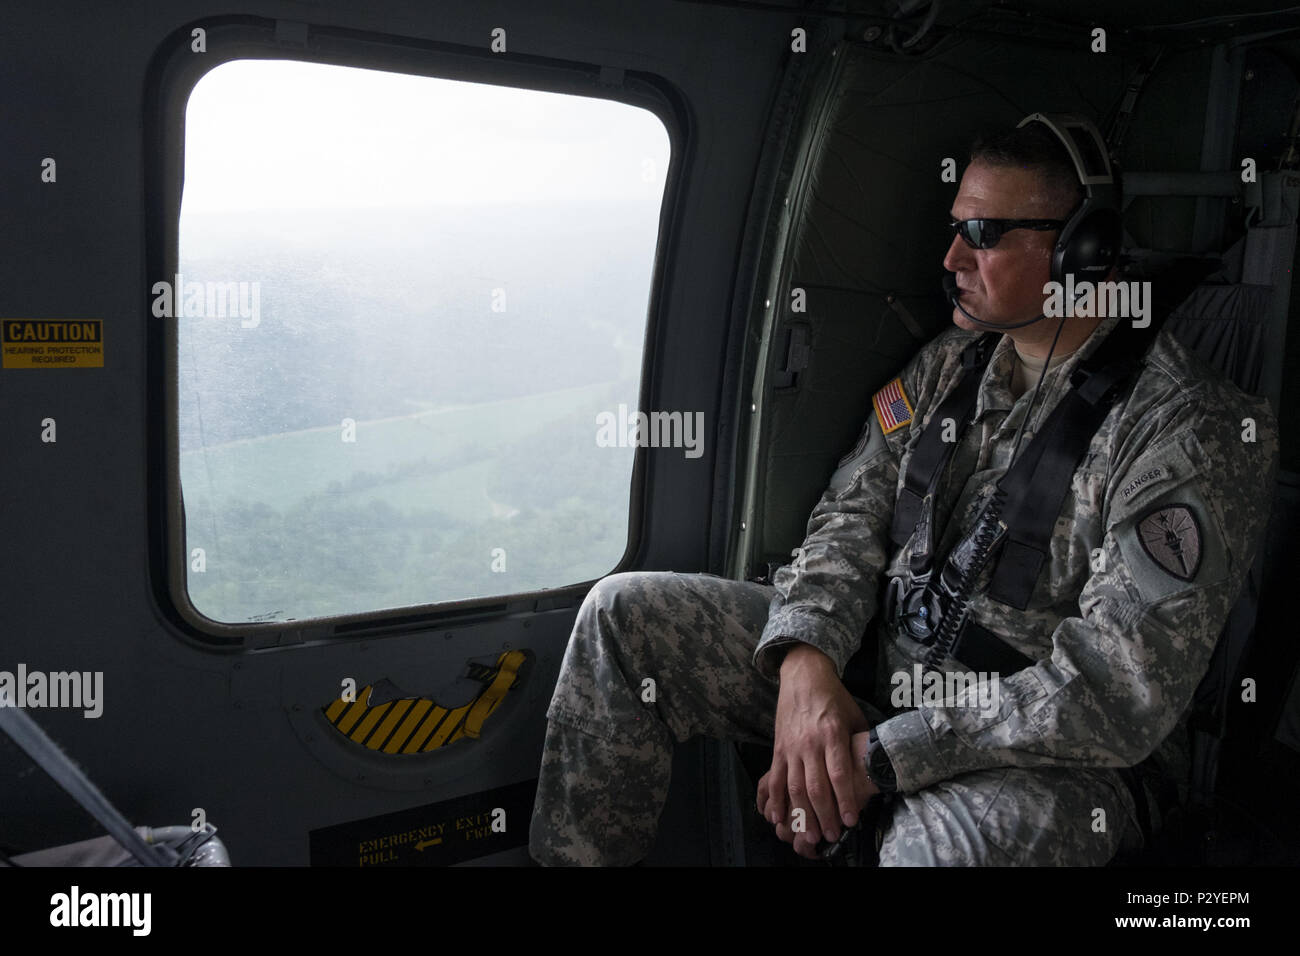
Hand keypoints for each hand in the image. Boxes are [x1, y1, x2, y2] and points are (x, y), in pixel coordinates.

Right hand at [755, 644, 868, 857]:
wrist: (804, 675)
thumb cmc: (834, 696)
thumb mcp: (855, 716)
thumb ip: (860, 743)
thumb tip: (875, 766)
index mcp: (832, 734)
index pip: (838, 773)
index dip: (845, 799)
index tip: (851, 820)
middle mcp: (810, 742)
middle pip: (816, 786)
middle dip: (824, 815)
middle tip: (832, 836)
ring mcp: (792, 746)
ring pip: (794, 786)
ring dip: (801, 814)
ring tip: (809, 834)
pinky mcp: (779, 748)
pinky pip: (775, 778)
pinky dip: (775, 799)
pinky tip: (778, 817)